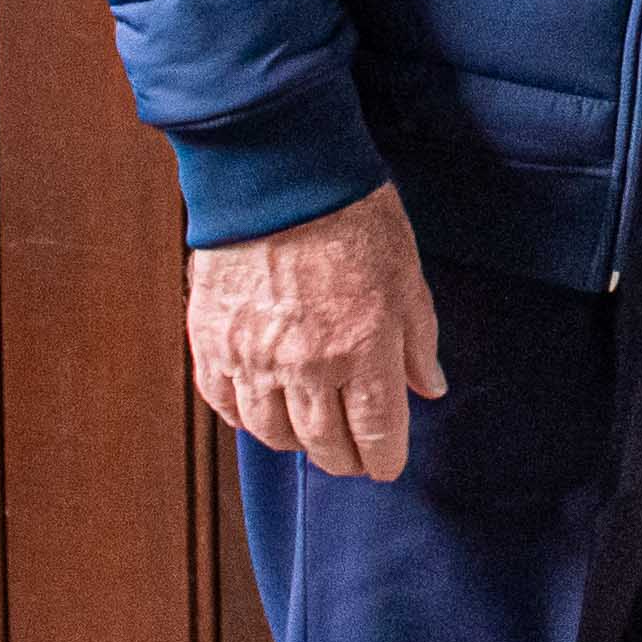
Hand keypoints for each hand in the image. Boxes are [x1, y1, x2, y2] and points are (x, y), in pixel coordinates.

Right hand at [188, 182, 445, 480]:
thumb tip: (430, 388)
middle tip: (353, 458)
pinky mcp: (211, 342)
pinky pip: (223, 404)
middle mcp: (306, 366)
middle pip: (324, 444)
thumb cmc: (352, 217)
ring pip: (271, 434)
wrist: (280, 176)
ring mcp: (252, 358)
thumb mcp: (407, 275)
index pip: (375, 433)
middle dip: (344, 459)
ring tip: (311, 436)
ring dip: (296, 444)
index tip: (387, 465)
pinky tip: (261, 413)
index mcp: (362, 350)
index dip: (384, 458)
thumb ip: (418, 341)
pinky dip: (244, 418)